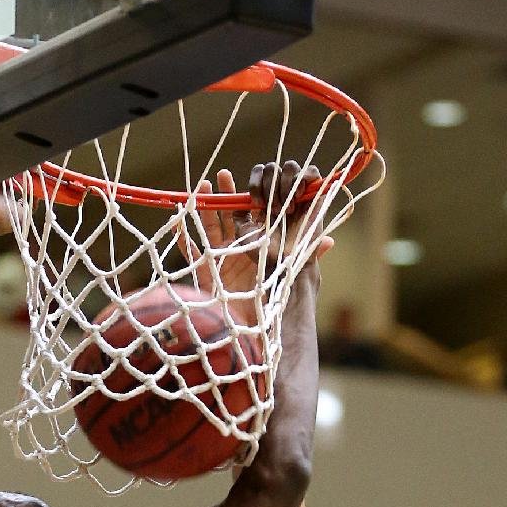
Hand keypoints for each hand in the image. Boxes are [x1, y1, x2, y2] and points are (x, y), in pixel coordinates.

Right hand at [183, 162, 332, 306]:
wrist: (256, 331)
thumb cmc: (273, 303)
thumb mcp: (292, 275)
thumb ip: (307, 256)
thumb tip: (329, 242)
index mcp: (257, 247)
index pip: (253, 216)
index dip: (252, 197)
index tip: (255, 181)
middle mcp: (237, 250)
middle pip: (229, 217)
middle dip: (226, 196)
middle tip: (224, 175)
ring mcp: (219, 260)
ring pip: (209, 228)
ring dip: (204, 207)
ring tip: (202, 187)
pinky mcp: (206, 274)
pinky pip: (190, 254)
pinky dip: (182, 238)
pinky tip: (176, 222)